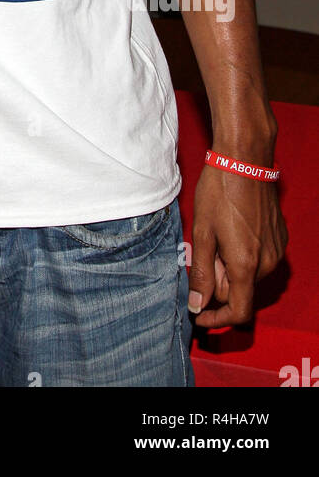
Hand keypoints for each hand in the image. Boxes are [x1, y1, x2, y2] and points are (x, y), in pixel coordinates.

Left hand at [188, 165, 286, 328]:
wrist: (245, 159)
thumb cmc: (219, 192)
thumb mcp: (201, 232)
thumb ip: (200, 272)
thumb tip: (197, 305)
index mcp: (246, 265)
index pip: (238, 311)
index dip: (216, 319)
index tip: (198, 314)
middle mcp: (267, 263)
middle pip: (239, 290)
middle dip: (218, 281)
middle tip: (201, 250)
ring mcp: (277, 251)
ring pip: (248, 274)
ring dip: (230, 266)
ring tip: (216, 235)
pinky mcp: (280, 238)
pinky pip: (259, 259)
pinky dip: (243, 254)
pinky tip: (231, 230)